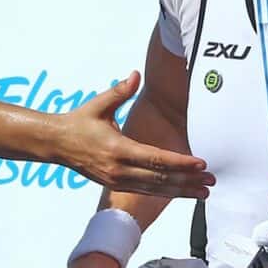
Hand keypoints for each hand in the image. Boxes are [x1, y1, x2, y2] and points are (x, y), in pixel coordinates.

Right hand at [58, 72, 214, 197]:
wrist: (56, 144)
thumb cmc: (79, 121)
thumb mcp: (98, 104)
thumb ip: (119, 91)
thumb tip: (135, 75)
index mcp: (118, 149)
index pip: (156, 159)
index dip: (181, 163)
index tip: (201, 164)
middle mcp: (119, 169)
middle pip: (161, 179)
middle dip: (188, 181)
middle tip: (212, 181)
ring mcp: (117, 180)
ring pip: (156, 190)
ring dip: (181, 192)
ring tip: (204, 193)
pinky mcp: (116, 186)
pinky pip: (146, 191)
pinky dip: (166, 193)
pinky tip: (182, 193)